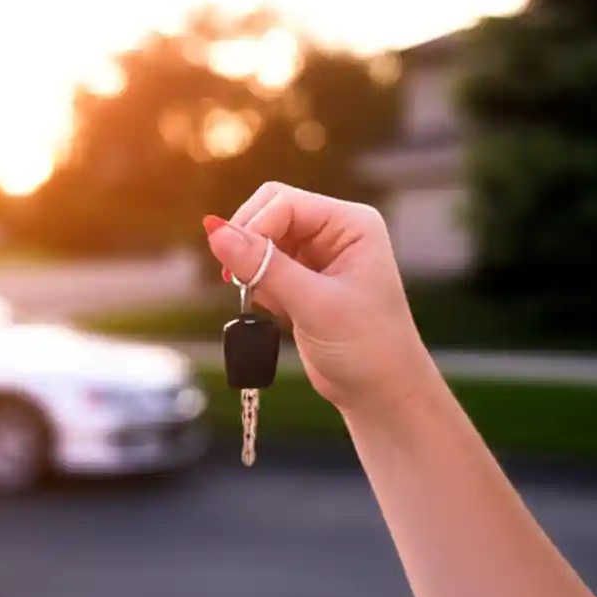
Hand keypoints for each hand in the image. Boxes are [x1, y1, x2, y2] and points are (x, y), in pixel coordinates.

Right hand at [203, 183, 433, 411]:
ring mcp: (318, 255)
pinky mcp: (303, 280)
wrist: (381, 393)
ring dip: (251, 267)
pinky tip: (274, 311)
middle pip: (269, 212)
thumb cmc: (367, 348)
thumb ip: (264, 266)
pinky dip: (257, 285)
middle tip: (237, 279)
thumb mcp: (313, 304)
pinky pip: (263, 266)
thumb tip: (215, 231)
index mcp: (351, 224)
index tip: (236, 268)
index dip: (254, 227)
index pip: (284, 203)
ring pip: (261, 240)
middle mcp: (335, 232)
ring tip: (264, 300)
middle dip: (248, 242)